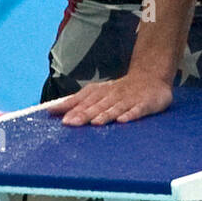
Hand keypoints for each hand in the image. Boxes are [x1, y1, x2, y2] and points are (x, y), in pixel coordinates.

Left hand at [47, 70, 173, 125]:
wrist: (150, 77)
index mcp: (100, 93)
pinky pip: (137, 110)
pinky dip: (130, 115)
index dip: (73, 110)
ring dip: (104, 115)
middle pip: (97, 106)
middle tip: (71, 123)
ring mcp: (129, 99)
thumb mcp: (96, 92)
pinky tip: (122, 120)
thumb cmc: (118, 89)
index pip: (84, 101)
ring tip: (94, 122)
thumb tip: (51, 109)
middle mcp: (113, 95)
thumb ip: (75, 102)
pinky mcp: (144, 104)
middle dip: (84, 114)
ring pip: (115, 108)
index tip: (61, 119)